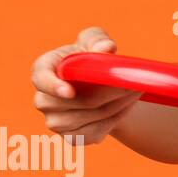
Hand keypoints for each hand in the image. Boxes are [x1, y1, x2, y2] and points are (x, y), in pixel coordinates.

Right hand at [30, 26, 142, 144]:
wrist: (98, 85)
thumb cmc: (91, 57)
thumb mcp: (94, 40)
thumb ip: (98, 39)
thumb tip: (106, 48)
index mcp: (43, 69)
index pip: (41, 79)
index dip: (54, 86)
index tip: (70, 91)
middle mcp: (43, 99)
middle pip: (79, 101)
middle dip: (111, 92)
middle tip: (135, 82)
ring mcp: (54, 121)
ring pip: (92, 116)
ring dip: (119, 104)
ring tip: (136, 90)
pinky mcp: (70, 137)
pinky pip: (95, 133)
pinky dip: (116, 119)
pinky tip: (126, 105)